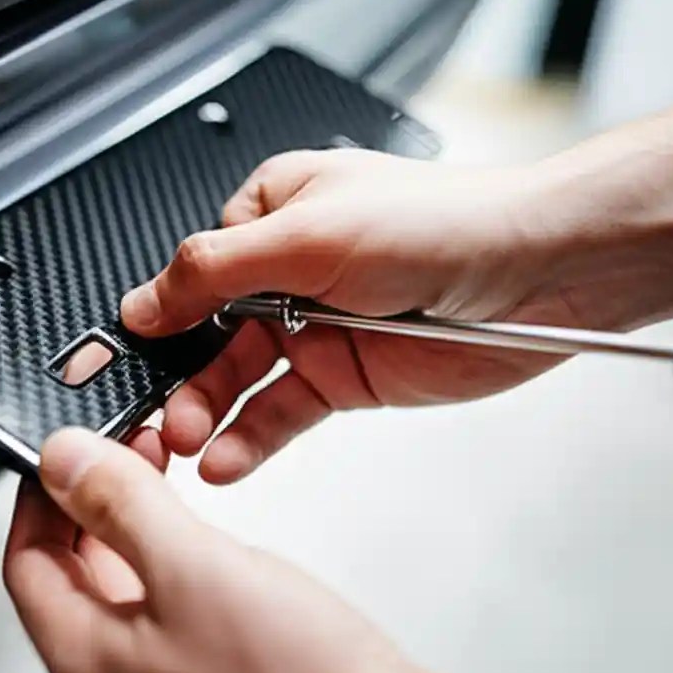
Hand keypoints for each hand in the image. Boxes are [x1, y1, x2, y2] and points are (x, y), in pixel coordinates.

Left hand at [4, 427, 465, 672]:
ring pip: (125, 586)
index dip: (41, 492)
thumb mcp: (193, 570)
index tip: (68, 446)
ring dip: (134, 522)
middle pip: (72, 574)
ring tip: (162, 473)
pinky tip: (207, 536)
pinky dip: (177, 556)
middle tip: (125, 447)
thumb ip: (122, 506)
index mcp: (88, 660)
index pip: (26, 562)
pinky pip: (172, 604)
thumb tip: (62, 460)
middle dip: (90, 500)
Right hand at [120, 149, 580, 482]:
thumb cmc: (441, 224)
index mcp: (273, 212)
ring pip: (238, 380)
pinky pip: (280, 414)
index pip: (193, 271)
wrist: (539, 273)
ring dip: (208, 412)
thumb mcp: (307, 234)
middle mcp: (287, 270)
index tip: (133, 356)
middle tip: (161, 415)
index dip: (164, 318)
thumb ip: (214, 269)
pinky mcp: (342, 378)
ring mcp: (314, 328)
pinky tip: (225, 460)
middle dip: (181, 377)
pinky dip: (250, 440)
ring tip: (187, 440)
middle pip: (208, 333)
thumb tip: (145, 299)